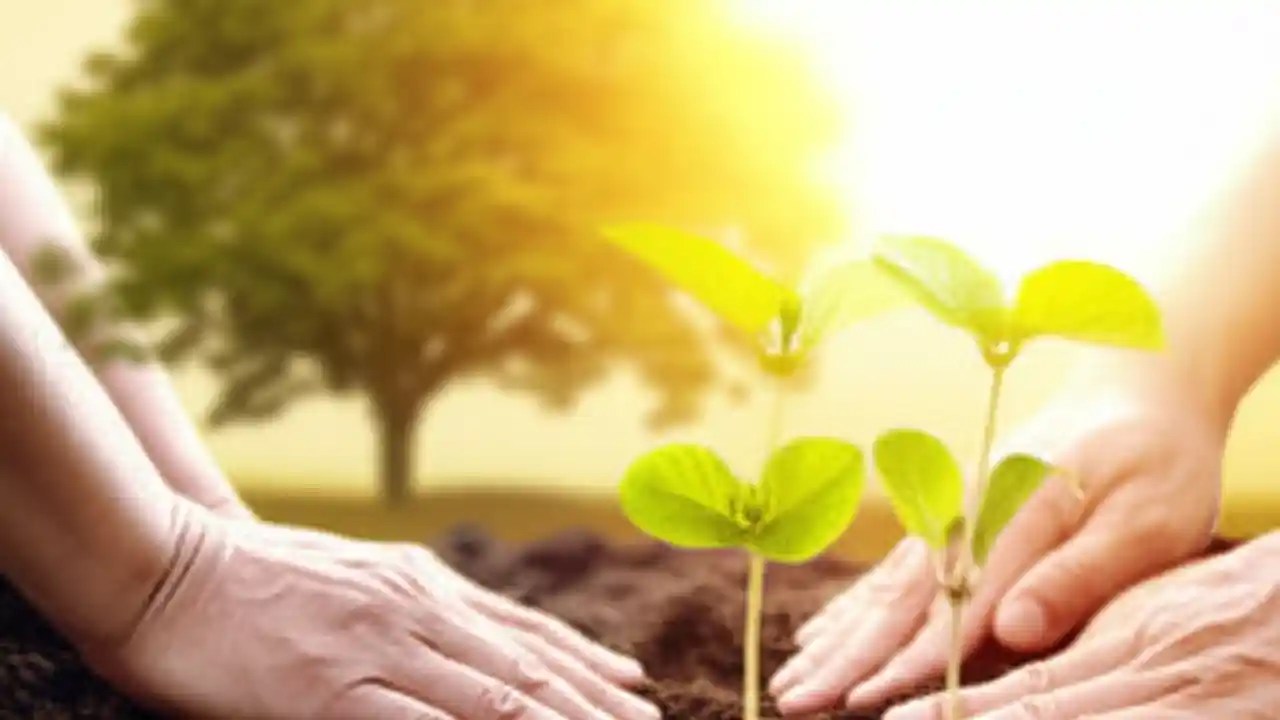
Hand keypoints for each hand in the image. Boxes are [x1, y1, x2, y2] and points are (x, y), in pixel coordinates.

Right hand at [80, 510, 659, 719]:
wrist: (168, 566)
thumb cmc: (258, 577)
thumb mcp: (359, 579)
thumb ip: (418, 605)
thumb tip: (475, 629)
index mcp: (423, 585)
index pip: (525, 630)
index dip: (586, 661)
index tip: (633, 685)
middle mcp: (417, 611)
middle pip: (527, 668)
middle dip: (595, 701)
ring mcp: (380, 649)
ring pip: (494, 699)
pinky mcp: (333, 691)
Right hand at [770, 370, 1222, 713]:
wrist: (1135, 383)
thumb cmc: (1156, 457)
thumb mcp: (1147, 520)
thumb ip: (1076, 575)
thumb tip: (1011, 628)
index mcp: (1012, 517)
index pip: (951, 606)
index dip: (906, 658)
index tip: (860, 700)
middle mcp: (967, 515)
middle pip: (897, 599)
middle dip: (845, 655)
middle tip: (795, 700)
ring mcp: (953, 515)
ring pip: (884, 588)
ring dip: (837, 636)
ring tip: (795, 679)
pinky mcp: (952, 518)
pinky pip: (892, 571)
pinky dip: (853, 606)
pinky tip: (821, 631)